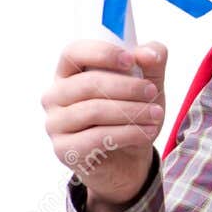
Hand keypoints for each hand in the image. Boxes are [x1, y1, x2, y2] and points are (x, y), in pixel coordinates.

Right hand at [41, 40, 169, 208]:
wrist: (129, 159)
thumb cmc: (132, 113)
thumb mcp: (149, 84)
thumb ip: (152, 61)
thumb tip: (148, 53)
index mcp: (69, 72)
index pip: (73, 52)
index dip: (101, 53)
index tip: (130, 60)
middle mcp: (55, 96)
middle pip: (87, 83)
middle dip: (126, 87)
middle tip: (152, 92)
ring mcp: (55, 124)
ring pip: (93, 111)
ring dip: (131, 112)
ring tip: (157, 115)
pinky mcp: (64, 150)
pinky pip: (96, 138)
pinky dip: (128, 133)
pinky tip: (148, 132)